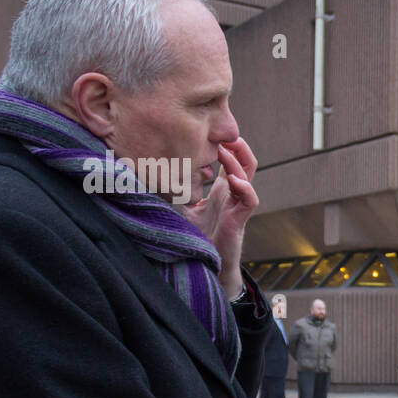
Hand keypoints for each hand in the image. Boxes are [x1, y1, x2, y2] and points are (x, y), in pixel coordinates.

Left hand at [180, 138, 258, 298]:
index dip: (225, 144)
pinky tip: (232, 179)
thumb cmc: (196, 237)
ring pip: (248, 174)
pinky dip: (244, 187)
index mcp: (221, 189)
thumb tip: (147, 172)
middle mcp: (232, 193)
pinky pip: (250, 199)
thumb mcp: (181, 206)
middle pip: (244, 161)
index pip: (230, 160)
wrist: (206, 264)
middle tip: (222, 133)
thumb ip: (175, 190)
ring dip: (238, 160)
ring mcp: (237, 204)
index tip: (210, 132)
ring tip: (225, 149)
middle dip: (236, 145)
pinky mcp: (240, 218)